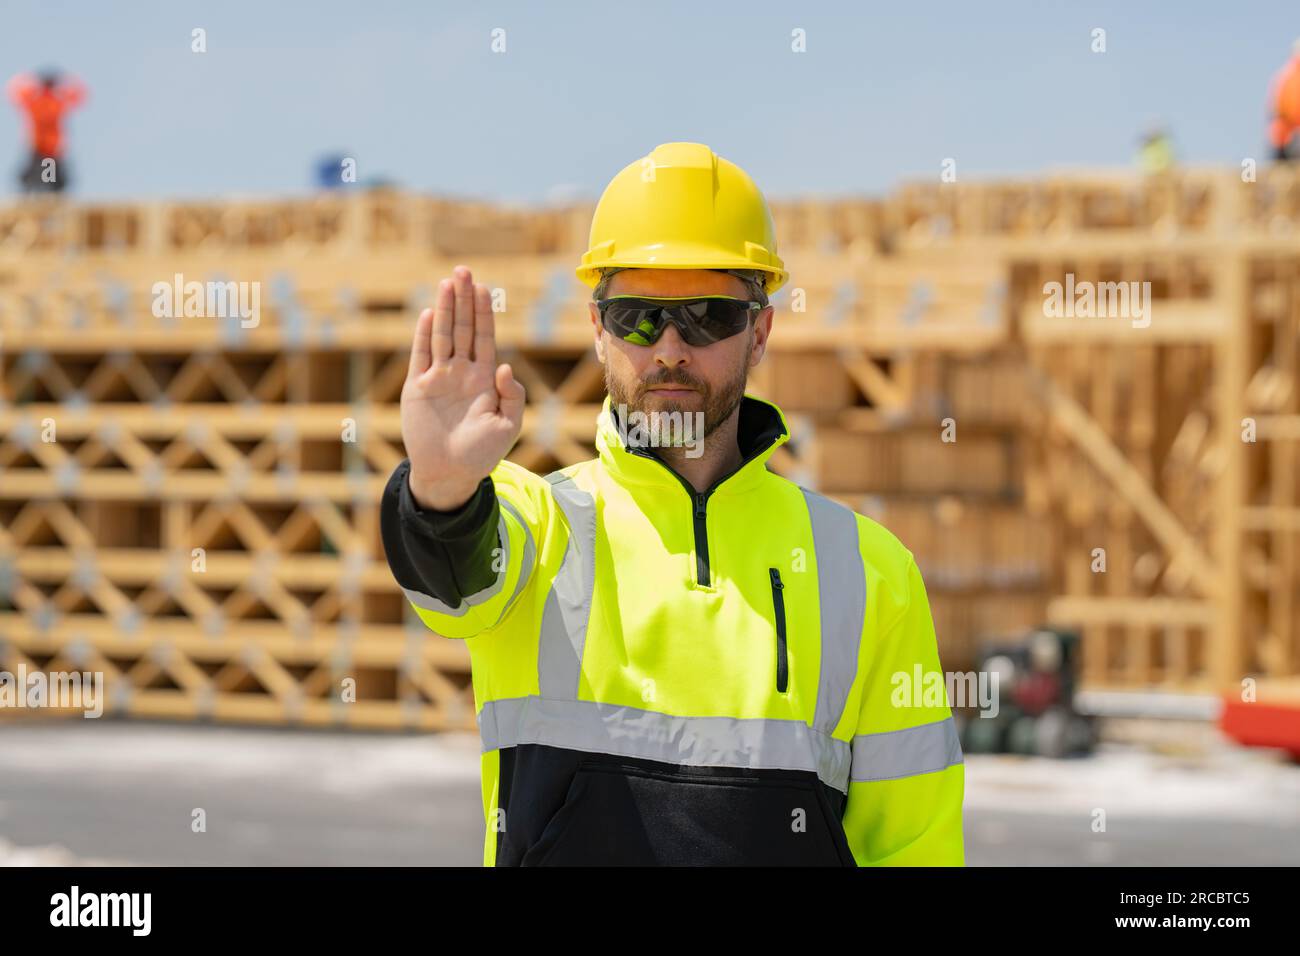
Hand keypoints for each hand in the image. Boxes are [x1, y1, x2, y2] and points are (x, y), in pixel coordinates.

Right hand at [400, 265, 525, 509]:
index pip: (484, 337)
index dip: (484, 313)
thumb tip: (505, 366)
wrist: (450, 474)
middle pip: (462, 328)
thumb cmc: (482, 453)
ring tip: (447, 282)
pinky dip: (423, 335)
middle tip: (463, 271)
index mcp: (484, 379)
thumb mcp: (508, 425)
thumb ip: (512, 395)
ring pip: (442, 335)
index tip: (484, 288)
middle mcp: (461, 373)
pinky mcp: (417, 388)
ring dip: (444, 309)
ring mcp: (439, 378)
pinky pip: (421, 356)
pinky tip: (427, 313)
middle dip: (464, 300)